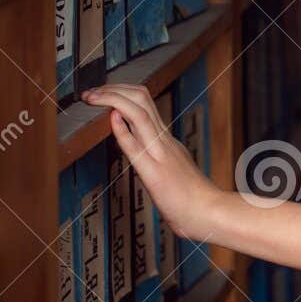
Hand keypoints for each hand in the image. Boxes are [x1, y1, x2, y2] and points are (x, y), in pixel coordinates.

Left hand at [81, 83, 224, 244]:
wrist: (209, 212)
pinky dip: (121, 128)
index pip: (144, 102)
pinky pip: (135, 145)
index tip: (102, 92)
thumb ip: (158, 157)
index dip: (121, 91)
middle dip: (112, 89)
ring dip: (112, 99)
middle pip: (140, 98)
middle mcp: (163, 140)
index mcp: (166, 139)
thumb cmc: (192, 198)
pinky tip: (111, 117)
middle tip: (92, 92)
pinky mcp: (154, 173)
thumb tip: (140, 150)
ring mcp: (160, 153)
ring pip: (139, 113)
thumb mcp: (173, 169)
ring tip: (92, 97)